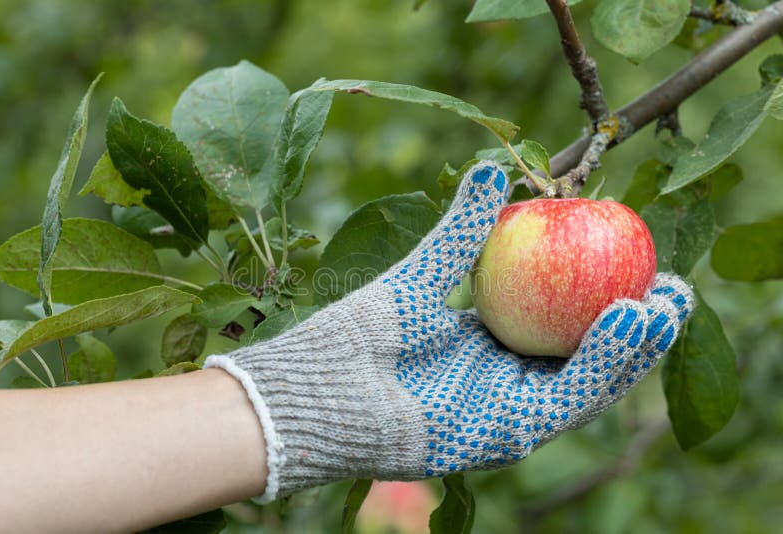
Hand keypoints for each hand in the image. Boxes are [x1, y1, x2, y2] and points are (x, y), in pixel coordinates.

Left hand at [206, 161, 693, 501]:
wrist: (329, 384)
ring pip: (593, 379)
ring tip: (668, 301)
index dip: (605, 297)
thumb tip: (492, 169)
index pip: (564, 324)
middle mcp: (508, 380)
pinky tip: (628, 320)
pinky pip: (571, 395)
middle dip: (638, 326)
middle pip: (590, 355)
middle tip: (674, 285)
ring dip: (637, 344)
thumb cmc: (365, 330)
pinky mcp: (511, 432)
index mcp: (492, 345)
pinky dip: (604, 361)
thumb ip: (463, 230)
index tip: (636, 258)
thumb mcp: (425, 271)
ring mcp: (513, 409)